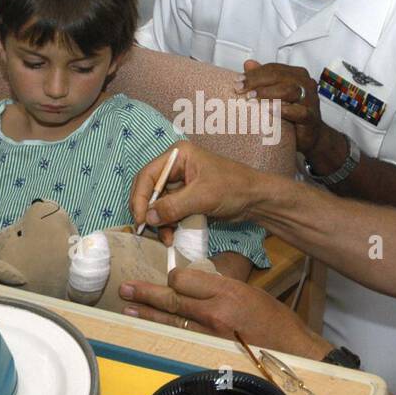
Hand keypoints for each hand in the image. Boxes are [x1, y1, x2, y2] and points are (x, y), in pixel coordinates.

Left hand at [118, 267, 330, 360]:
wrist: (292, 350)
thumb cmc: (274, 321)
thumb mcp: (248, 292)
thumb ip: (219, 289)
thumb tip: (194, 289)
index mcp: (226, 290)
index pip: (185, 279)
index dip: (174, 278)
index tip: (172, 280)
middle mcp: (215, 311)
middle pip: (172, 299)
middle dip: (146, 293)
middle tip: (125, 288)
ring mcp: (210, 335)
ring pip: (171, 321)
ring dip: (147, 313)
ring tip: (128, 307)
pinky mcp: (210, 352)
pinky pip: (180, 340)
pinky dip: (163, 333)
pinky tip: (150, 331)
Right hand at [130, 141, 264, 244]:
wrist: (256, 200)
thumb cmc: (233, 188)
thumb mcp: (202, 196)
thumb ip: (173, 206)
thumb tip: (148, 218)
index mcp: (177, 156)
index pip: (147, 175)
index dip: (139, 198)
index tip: (141, 219)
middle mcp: (175, 167)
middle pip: (149, 190)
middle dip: (148, 213)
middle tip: (147, 232)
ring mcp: (180, 184)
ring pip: (158, 205)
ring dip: (159, 223)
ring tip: (167, 238)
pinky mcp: (186, 199)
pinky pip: (169, 212)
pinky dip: (168, 225)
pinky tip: (172, 236)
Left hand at [237, 59, 323, 152]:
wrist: (310, 135)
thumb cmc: (292, 113)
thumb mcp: (276, 94)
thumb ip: (263, 78)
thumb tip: (248, 64)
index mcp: (297, 75)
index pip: (273, 69)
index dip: (254, 73)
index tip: (238, 81)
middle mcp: (305, 84)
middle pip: (279, 76)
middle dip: (257, 81)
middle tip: (240, 89)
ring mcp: (310, 100)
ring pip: (289, 90)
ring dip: (267, 93)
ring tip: (251, 98)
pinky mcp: (311, 117)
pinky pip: (299, 111)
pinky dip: (283, 109)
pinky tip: (269, 110)